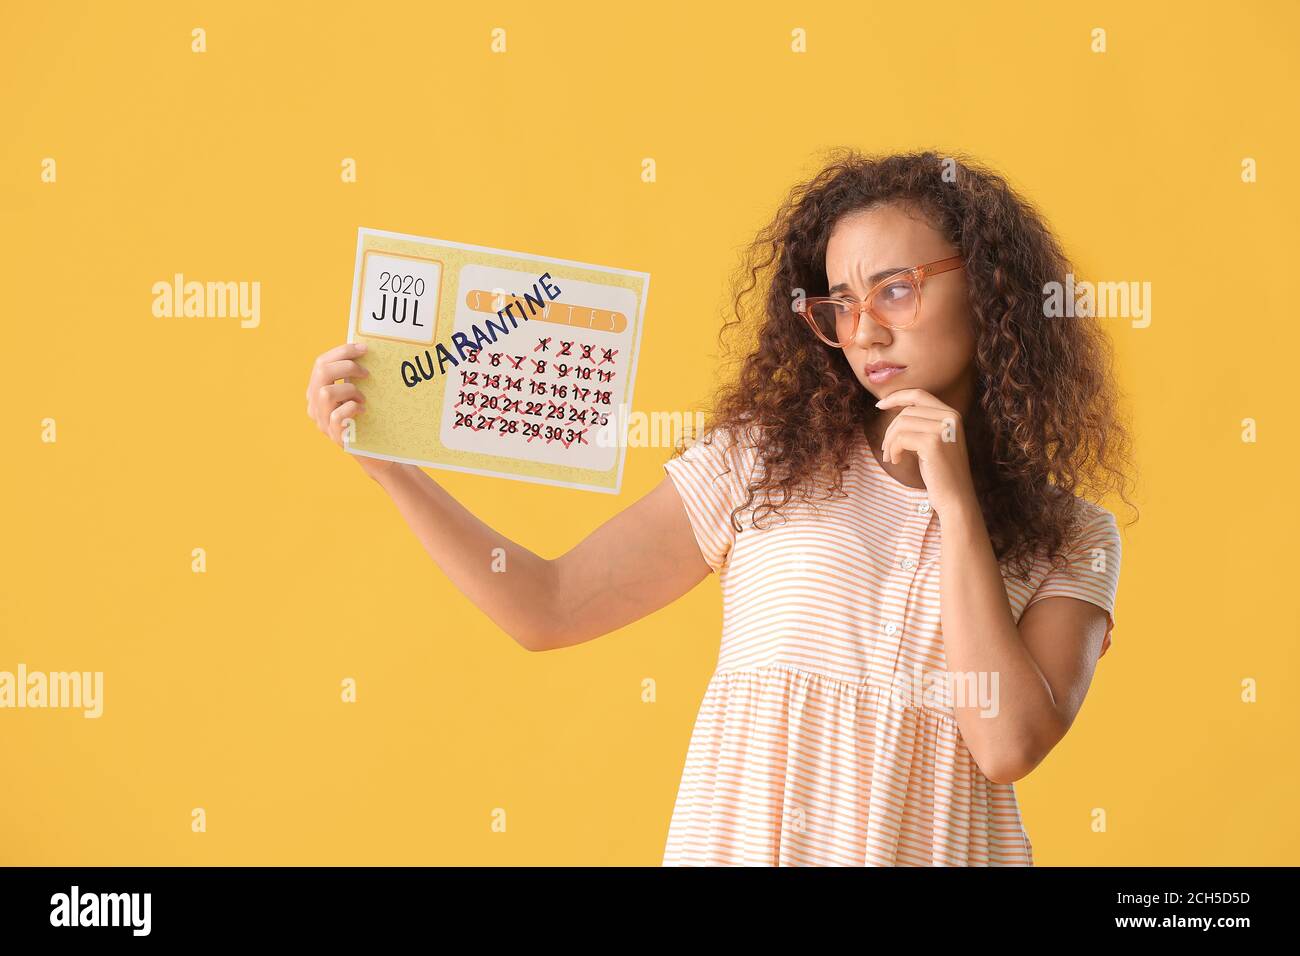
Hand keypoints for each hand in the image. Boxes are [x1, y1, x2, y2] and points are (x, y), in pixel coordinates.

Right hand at [305, 341, 396, 480]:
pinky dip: (351, 408)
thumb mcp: (358, 394)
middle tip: (366, 373)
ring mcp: (322, 422)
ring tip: (363, 398)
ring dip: (349, 389)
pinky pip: (336, 416)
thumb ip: (353, 377)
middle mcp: (315, 406)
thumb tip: (365, 350)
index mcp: (317, 391)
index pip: (320, 363)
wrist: (376, 454)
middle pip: (321, 373)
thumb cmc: (368, 420)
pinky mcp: (335, 437)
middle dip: (346, 366)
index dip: (341, 352)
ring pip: (325, 393)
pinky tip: (362, 410)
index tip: (363, 348)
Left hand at [874, 388, 976, 518]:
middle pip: (906, 412)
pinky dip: (893, 449)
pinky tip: (896, 461)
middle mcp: (950, 417)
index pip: (918, 394)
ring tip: (891, 457)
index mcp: (952, 414)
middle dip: (891, 430)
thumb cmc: (940, 472)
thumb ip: (922, 422)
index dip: (896, 397)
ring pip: (901, 424)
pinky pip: (900, 438)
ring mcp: (943, 428)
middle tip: (887, 450)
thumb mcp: (934, 440)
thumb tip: (896, 406)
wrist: (956, 497)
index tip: (879, 405)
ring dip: (890, 441)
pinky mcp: (933, 442)